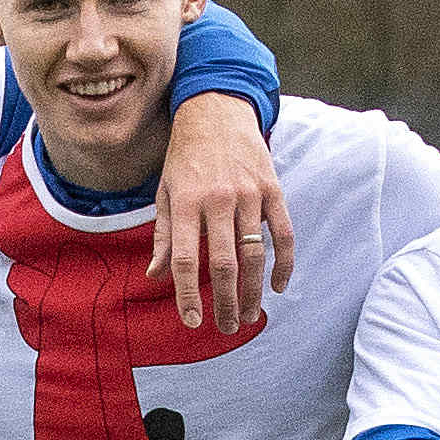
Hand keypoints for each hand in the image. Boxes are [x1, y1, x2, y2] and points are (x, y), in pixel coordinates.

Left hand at [154, 93, 293, 333]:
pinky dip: (284, 262)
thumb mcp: (164, 192)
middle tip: (226, 328)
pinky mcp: (273, 190)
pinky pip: (283, 233)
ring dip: (253, 291)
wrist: (216, 111)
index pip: (187, 260)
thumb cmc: (184, 157)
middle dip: (226, 302)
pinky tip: (278, 286)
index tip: (191, 321)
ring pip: (255, 254)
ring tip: (249, 316)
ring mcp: (249, 194)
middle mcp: (218, 200)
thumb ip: (164, 236)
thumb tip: (156, 275)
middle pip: (224, 264)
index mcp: (185, 203)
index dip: (188, 294)